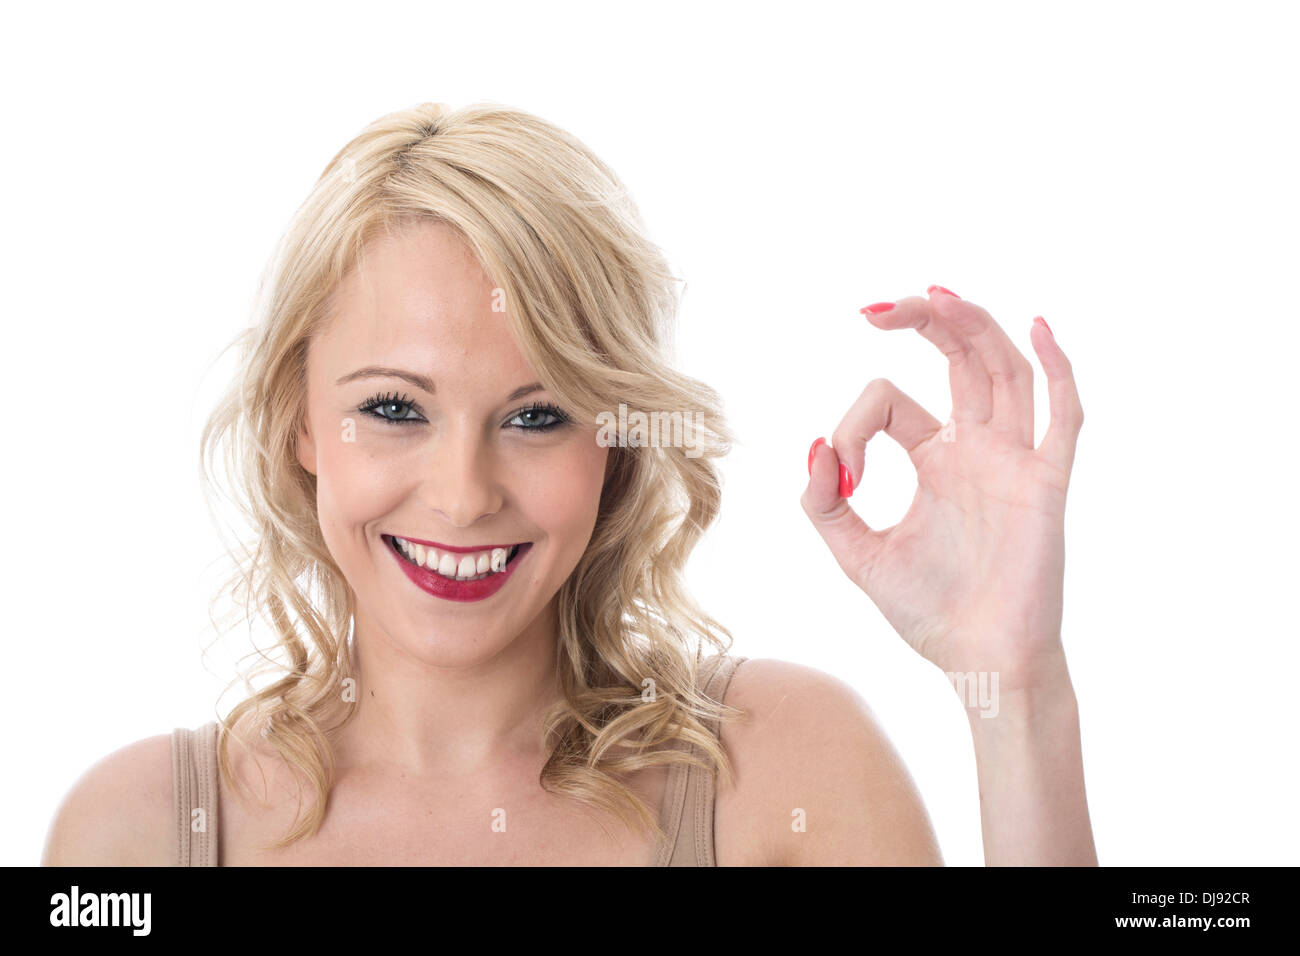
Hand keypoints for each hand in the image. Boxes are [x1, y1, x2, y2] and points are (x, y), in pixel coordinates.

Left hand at [801, 288, 1083, 692]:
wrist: (980, 663)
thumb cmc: (927, 613)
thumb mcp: (856, 554)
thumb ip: (824, 504)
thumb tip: (815, 447)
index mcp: (936, 458)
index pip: (891, 400)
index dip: (855, 424)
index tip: (843, 474)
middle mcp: (978, 448)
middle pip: (962, 358)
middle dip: (926, 322)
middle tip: (882, 306)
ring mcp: (1015, 461)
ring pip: (1006, 371)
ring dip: (976, 328)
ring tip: (939, 295)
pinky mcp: (1046, 484)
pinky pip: (1063, 417)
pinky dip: (1057, 370)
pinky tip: (1038, 327)